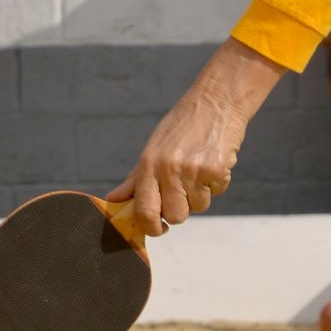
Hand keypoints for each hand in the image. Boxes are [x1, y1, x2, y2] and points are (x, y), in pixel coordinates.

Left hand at [106, 82, 244, 236]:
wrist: (216, 101)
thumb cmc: (182, 126)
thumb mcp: (153, 149)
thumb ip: (135, 179)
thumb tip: (113, 200)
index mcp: (149, 165)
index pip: (144, 210)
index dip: (151, 227)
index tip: (158, 228)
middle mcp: (169, 169)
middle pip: (175, 216)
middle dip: (180, 211)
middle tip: (183, 192)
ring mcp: (194, 170)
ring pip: (199, 207)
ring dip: (200, 195)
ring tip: (198, 170)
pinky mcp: (217, 169)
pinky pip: (217, 192)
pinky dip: (217, 183)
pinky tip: (212, 162)